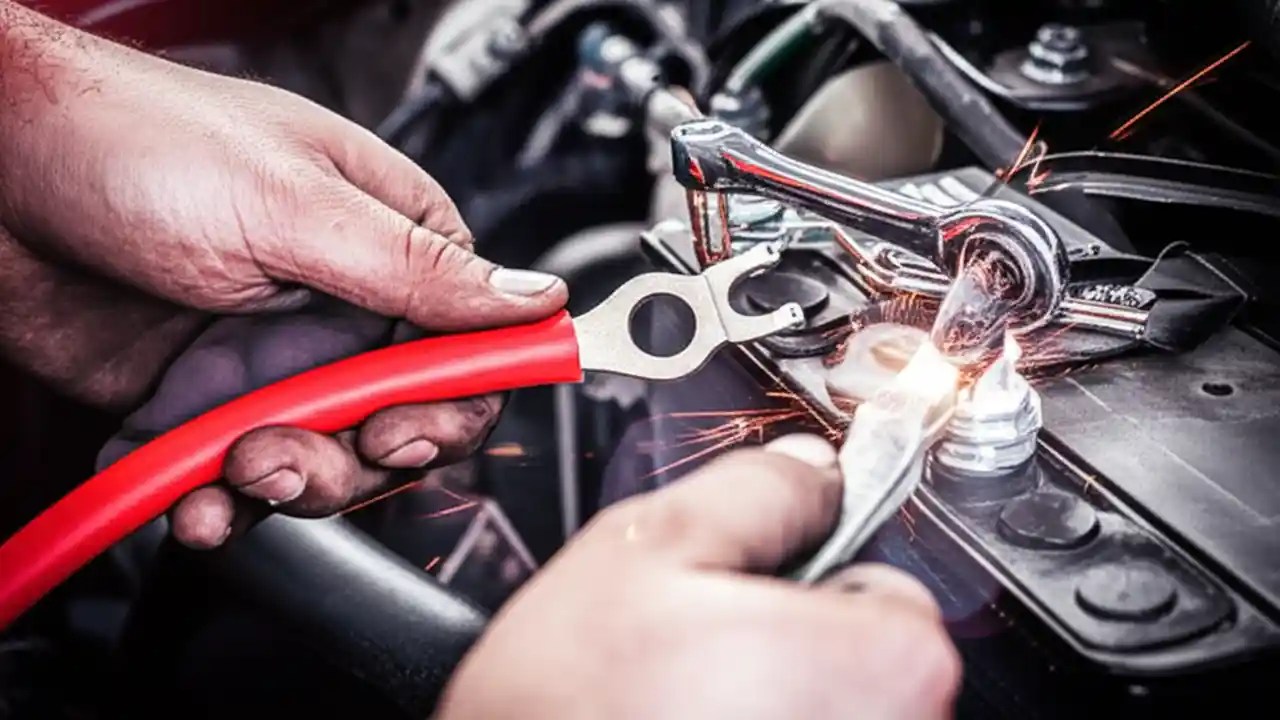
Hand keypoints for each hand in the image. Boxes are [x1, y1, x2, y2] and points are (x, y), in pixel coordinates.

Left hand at [0, 2, 566, 545]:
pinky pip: (234, 481)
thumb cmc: (134, 141)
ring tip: (234, 472)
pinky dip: (217, 508)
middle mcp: (340, 310)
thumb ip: (416, 270)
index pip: (469, 345)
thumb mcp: (292, 203)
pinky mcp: (202, 405)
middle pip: (402, 424)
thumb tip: (537, 299)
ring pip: (324, 464)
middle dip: (357, 458)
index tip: (410, 431)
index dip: (455, 402)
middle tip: (301, 453)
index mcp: (387, 245)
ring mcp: (272, 361)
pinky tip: (191, 502)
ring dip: (286, 489)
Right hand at [437, 435, 960, 719]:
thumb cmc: (570, 706)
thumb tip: (807, 465)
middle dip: (790, 645)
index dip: (807, 578)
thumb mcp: (654, 545)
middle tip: (699, 651)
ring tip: (679, 702)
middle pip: (862, 662)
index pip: (887, 588)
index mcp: (887, 664)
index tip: (752, 594)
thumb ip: (757, 489)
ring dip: (769, 699)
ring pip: (825, 711)